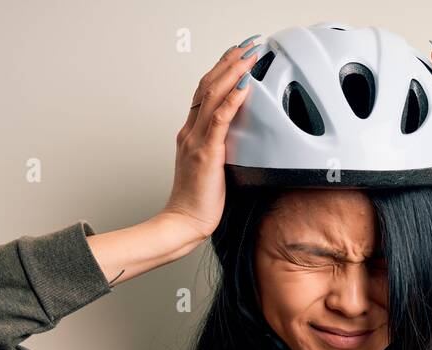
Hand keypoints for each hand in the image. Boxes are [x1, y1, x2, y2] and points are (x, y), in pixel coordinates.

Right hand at [161, 38, 261, 240]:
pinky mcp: (205, 153)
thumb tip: (240, 141)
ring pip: (212, 95)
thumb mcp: (211, 169)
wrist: (183, 222)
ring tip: (249, 55)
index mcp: (190, 134)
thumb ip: (220, 149)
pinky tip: (244, 85)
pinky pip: (219, 120)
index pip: (205, 93)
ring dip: (232, 71)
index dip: (221, 71)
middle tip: (247, 44)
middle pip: (208, 86)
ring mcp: (196, 140)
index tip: (237, 55)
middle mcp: (190, 132)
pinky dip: (232, 99)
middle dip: (228, 62)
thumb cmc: (198, 202)